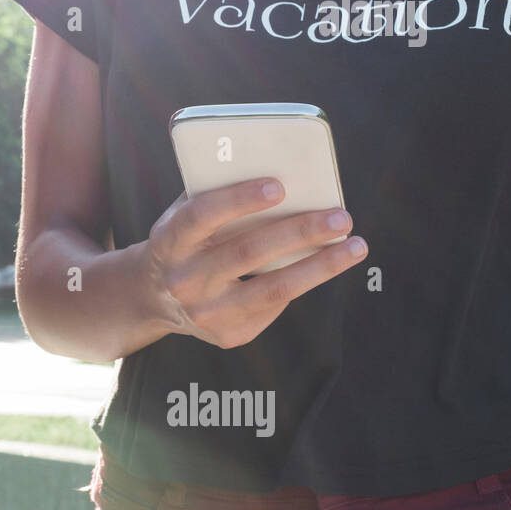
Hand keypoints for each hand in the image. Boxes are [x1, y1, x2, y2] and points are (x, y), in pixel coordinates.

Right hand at [138, 177, 367, 349]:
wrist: (155, 298)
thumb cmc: (184, 242)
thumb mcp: (182, 218)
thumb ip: (215, 196)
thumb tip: (280, 174)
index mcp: (169, 243)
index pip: (201, 216)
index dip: (238, 200)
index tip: (279, 186)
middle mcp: (184, 280)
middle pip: (248, 253)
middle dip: (300, 232)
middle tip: (341, 217)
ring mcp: (206, 313)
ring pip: (273, 289)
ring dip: (320, 266)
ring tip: (355, 246)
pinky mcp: (228, 335)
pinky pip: (273, 307)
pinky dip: (302, 282)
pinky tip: (323, 265)